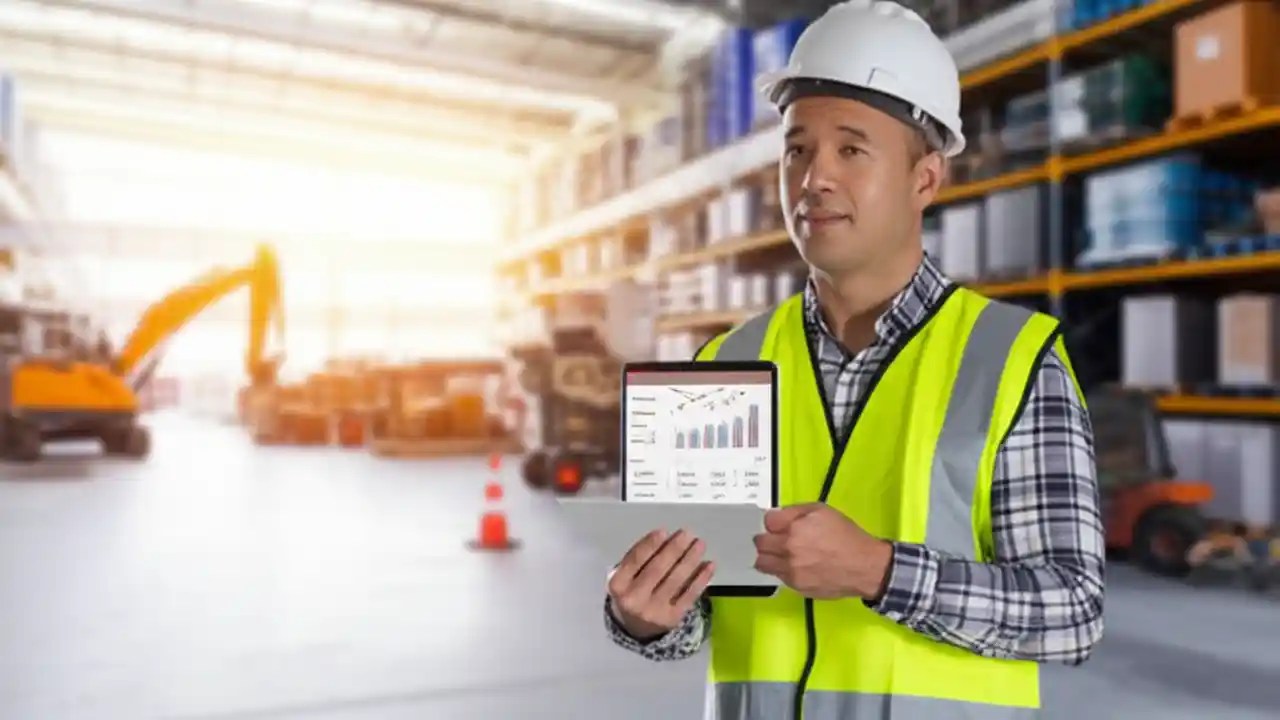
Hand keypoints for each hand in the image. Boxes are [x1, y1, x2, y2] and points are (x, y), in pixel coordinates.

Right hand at [607, 529, 714, 640]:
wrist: (636, 627)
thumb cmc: (632, 590)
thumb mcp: (626, 575)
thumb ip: (640, 557)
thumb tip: (667, 539)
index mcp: (618, 585)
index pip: (635, 561)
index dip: (650, 545)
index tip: (663, 531)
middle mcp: (635, 599)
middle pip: (657, 569)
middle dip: (674, 549)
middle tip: (687, 534)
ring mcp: (655, 611)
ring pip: (675, 581)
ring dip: (690, 560)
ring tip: (700, 544)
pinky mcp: (673, 618)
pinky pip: (689, 595)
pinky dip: (701, 578)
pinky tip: (709, 565)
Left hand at [753, 503, 892, 599]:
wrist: (864, 567)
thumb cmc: (847, 538)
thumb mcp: (823, 511)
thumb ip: (795, 511)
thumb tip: (777, 515)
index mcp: (795, 528)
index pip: (767, 522)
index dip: (773, 521)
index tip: (778, 524)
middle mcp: (789, 550)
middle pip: (759, 543)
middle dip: (765, 538)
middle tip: (774, 538)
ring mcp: (791, 570)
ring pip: (762, 563)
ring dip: (767, 556)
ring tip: (780, 553)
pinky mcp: (796, 586)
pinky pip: (778, 576)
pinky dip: (781, 570)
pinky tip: (795, 565)